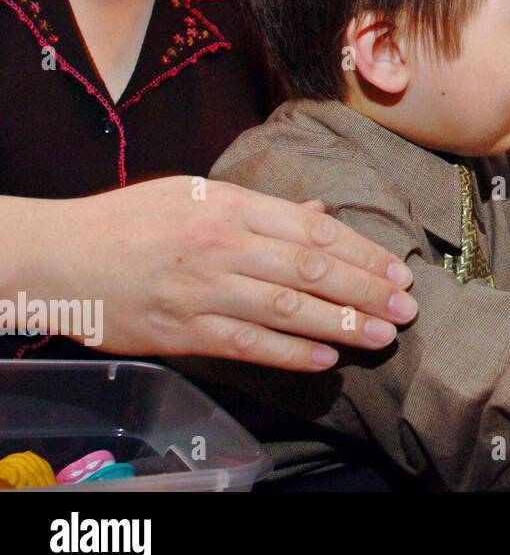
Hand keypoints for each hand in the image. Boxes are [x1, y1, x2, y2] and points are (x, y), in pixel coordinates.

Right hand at [36, 177, 417, 370]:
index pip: (315, 230)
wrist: (59, 256)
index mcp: (231, 206)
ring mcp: (204, 289)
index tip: (397, 271)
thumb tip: (319, 211)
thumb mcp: (196, 196)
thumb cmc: (131, 221)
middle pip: (312, 268)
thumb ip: (262, 207)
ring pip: (288, 308)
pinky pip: (248, 344)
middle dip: (366, 290)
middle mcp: (224, 246)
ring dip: (342, 324)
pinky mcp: (183, 330)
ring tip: (382, 335)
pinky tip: (325, 359)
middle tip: (406, 308)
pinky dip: (290, 353)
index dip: (363, 252)